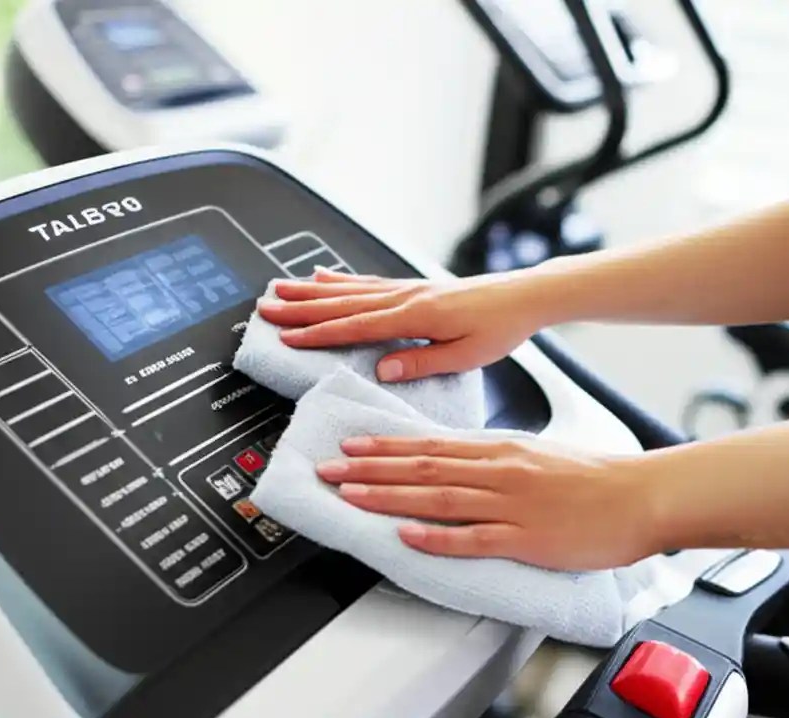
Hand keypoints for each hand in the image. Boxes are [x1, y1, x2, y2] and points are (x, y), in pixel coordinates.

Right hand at [257, 267, 552, 382]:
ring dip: (311, 290)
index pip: (357, 327)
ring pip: (349, 289)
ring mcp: (406, 288)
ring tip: (279, 288)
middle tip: (266, 308)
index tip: (288, 336)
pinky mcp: (412, 286)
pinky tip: (321, 277)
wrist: (522, 296)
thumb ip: (423, 362)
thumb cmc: (499, 327)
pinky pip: (367, 282)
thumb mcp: (466, 356)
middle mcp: (406, 297)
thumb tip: (383, 369)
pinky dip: (340, 279)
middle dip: (301, 307)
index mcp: (416, 316)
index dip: (319, 333)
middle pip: (342, 303)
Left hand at [314, 434, 659, 570]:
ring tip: (351, 496)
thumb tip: (454, 461)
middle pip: (422, 468)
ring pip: (438, 498)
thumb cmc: (591, 478)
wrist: (638, 496)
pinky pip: (473, 538)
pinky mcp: (525, 539)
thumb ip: (493, 457)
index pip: (430, 445)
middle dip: (370, 469)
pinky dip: (437, 537)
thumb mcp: (535, 453)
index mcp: (500, 449)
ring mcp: (510, 505)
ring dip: (389, 497)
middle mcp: (499, 472)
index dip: (386, 446)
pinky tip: (407, 536)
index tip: (351, 445)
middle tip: (329, 469)